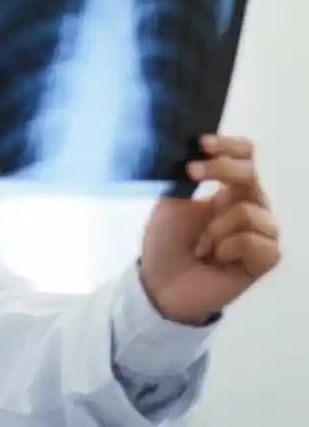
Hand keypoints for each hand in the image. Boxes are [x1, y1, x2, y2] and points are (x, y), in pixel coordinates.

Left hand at [140, 135, 280, 324]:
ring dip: (217, 227)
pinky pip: (256, 241)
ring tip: (203, 246)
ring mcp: (261, 232)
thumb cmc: (165, 242)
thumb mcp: (170, 203)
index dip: (230, 146)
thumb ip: (187, 179)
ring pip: (250, 211)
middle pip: (251, 175)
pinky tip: (218, 259)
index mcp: (228, 191)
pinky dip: (230, 247)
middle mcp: (249, 206)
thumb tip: (195, 151)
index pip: (245, 157)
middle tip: (192, 174)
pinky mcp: (266, 259)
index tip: (204, 143)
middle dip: (221, 169)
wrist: (161, 283)